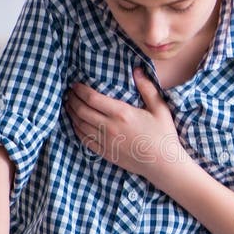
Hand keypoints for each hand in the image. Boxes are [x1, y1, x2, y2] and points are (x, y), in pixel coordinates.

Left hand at [66, 68, 186, 181]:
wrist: (163, 163)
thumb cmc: (163, 134)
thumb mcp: (159, 108)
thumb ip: (147, 87)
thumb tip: (137, 70)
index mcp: (122, 113)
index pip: (92, 98)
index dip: (80, 90)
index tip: (75, 85)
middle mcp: (110, 127)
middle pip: (82, 111)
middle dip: (73, 100)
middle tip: (69, 94)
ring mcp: (106, 142)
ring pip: (80, 125)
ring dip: (72, 114)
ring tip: (69, 106)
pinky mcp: (106, 153)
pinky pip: (85, 140)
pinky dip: (76, 130)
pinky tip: (76, 124)